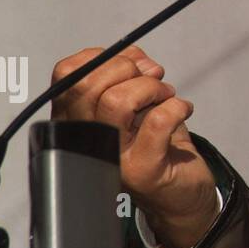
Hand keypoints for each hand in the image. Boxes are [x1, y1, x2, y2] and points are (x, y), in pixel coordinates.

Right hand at [50, 44, 218, 247]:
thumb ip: (127, 71)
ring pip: (117, 101)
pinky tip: (183, 110)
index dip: (99, 57)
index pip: (66, 74)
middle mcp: (85, 140)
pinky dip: (178, 106)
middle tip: (152, 78)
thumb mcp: (135, 96)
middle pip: (89, 85)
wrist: (178, 190)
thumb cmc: (154, 139)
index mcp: (75, 119)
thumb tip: (134, 57)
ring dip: (152, 88)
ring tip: (165, 96)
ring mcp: (111, 157)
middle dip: (128, 68)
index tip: (128, 62)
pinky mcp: (142, 170)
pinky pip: (158, 121)